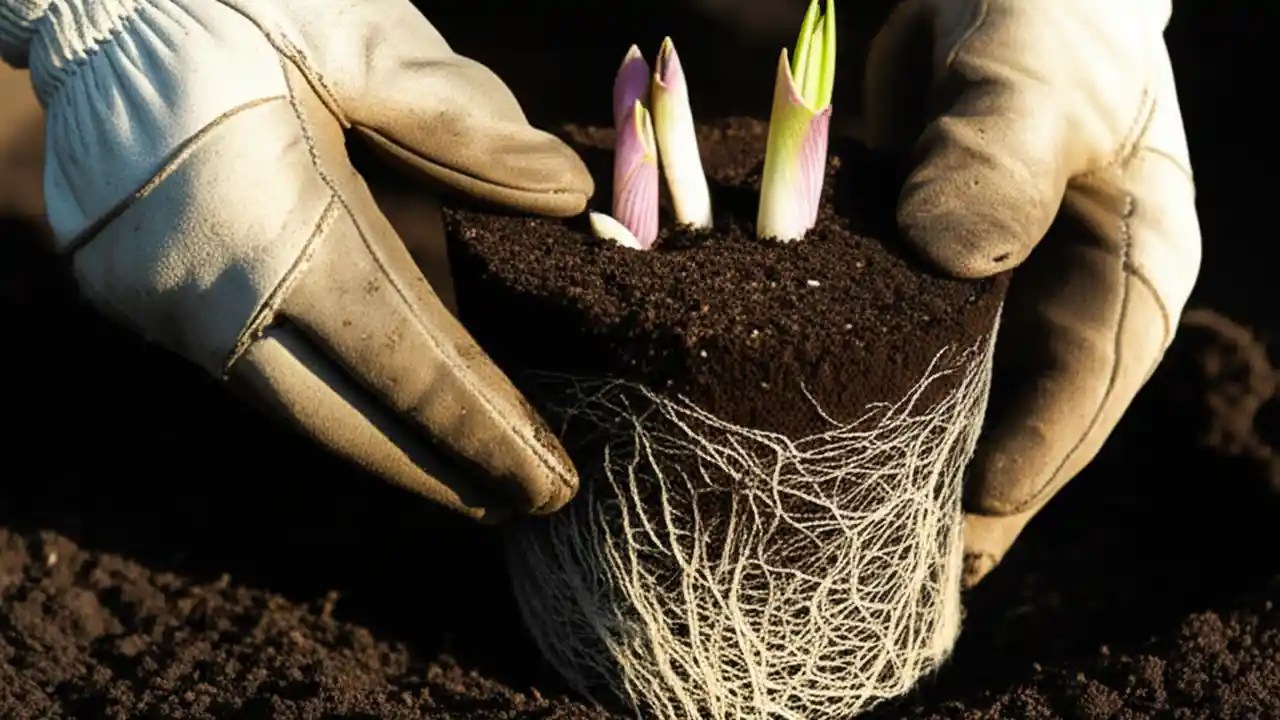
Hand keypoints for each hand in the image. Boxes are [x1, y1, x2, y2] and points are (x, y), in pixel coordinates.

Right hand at [0, 0, 593, 520]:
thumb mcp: (359, 35)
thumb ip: (465, 124)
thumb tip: (564, 197)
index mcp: (268, 229)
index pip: (404, 360)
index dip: (481, 429)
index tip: (549, 480)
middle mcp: (199, 293)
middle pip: (340, 418)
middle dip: (437, 470)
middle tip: (523, 502)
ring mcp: (153, 302)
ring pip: (288, 402)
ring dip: (380, 438)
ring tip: (468, 468)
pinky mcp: (133, 292)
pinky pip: (249, 364)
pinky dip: (326, 388)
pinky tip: (384, 395)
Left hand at [863, 0, 1201, 585]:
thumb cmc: (1049, 21)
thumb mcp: (1035, 80)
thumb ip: (999, 155)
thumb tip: (948, 255)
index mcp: (1127, 288)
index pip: (1070, 414)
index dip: (1001, 483)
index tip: (934, 544)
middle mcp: (1066, 314)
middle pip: (1008, 437)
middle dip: (942, 503)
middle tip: (866, 574)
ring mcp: (1001, 305)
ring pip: (952, 411)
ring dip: (897, 466)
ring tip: (830, 537)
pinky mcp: (940, 285)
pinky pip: (904, 359)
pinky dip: (862, 399)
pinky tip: (806, 440)